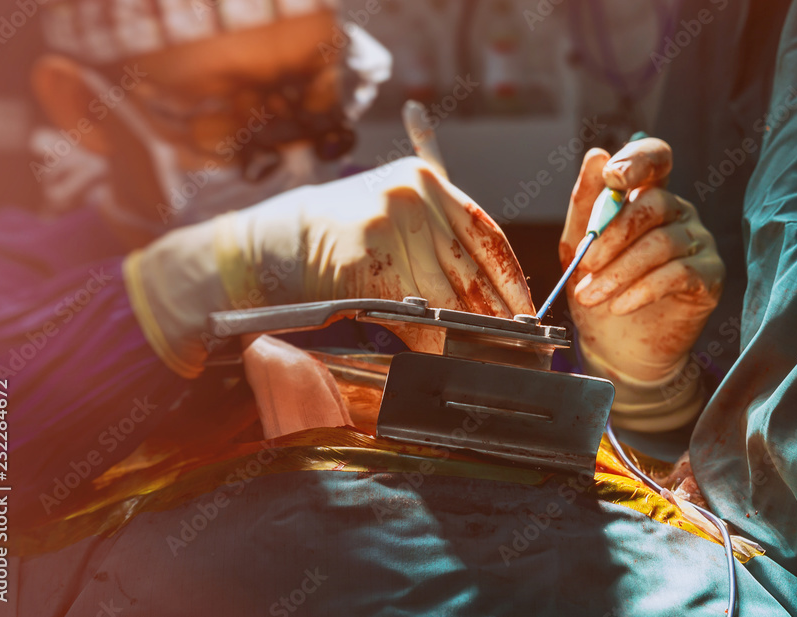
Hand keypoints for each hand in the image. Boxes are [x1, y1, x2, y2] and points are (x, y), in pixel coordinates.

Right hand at [125, 157, 534, 376]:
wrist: (268, 243)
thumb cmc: (332, 235)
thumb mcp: (387, 216)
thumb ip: (434, 240)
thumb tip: (486, 293)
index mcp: (424, 179)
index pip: (487, 234)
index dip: (511, 280)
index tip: (528, 310)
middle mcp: (413, 196)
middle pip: (473, 268)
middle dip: (500, 313)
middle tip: (522, 345)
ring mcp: (390, 225)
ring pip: (448, 294)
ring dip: (474, 333)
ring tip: (495, 358)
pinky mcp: (369, 260)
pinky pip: (414, 312)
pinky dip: (435, 340)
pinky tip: (450, 356)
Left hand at [560, 139, 722, 429]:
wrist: (618, 349)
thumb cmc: (598, 292)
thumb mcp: (577, 249)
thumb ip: (584, 206)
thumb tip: (596, 156)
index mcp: (647, 196)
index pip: (655, 158)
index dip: (639, 160)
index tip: (614, 177)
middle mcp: (678, 213)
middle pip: (654, 203)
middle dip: (612, 235)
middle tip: (584, 265)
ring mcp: (698, 242)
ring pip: (661, 243)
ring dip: (619, 271)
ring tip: (590, 295)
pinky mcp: (710, 277)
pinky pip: (679, 273)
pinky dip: (643, 289)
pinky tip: (620, 304)